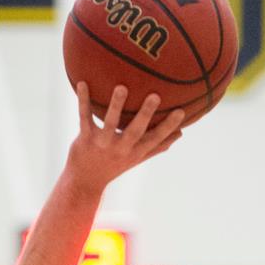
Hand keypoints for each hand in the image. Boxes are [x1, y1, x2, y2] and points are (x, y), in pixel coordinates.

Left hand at [68, 82, 183, 189]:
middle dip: (145, 115)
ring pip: (110, 123)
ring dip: (115, 106)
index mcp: (135, 152)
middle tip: (155, 96)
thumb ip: (158, 146)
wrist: (84, 182)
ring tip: (121, 87)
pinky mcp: (86, 138)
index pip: (155, 139)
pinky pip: (84, 117)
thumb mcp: (137, 158)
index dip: (168, 127)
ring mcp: (103, 143)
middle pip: (135, 131)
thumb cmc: (114, 165)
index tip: (182, 111)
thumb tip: (180, 134)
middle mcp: (121, 148)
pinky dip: (83, 101)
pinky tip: (82, 83)